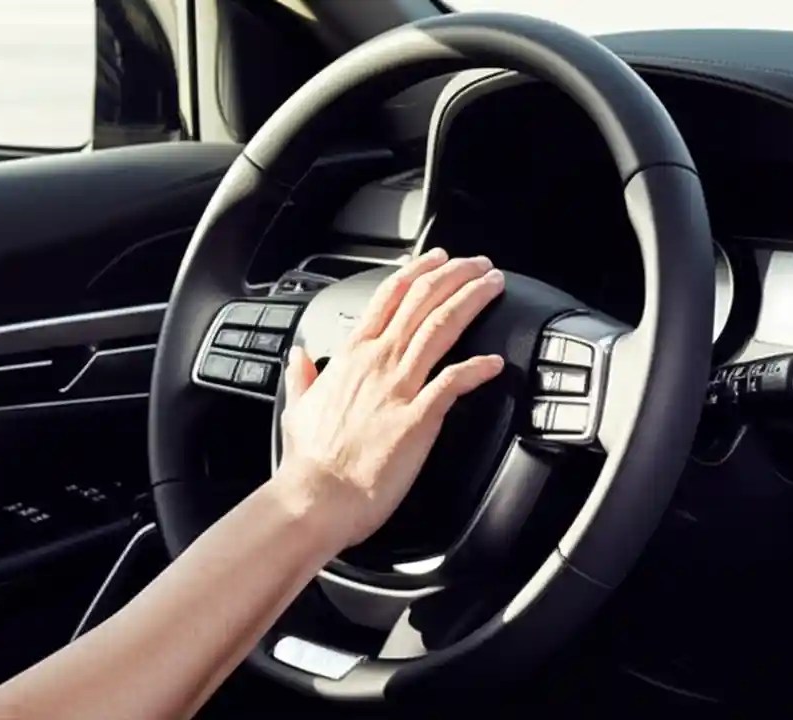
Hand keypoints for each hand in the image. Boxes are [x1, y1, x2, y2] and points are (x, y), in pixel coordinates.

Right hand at [275, 248, 505, 548]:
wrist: (317, 498)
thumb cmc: (308, 462)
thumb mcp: (296, 408)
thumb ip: (302, 377)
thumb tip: (298, 356)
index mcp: (350, 357)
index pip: (387, 298)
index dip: (416, 272)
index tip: (437, 259)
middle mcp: (377, 363)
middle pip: (421, 301)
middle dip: (454, 275)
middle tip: (478, 264)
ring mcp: (399, 387)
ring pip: (440, 326)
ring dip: (470, 300)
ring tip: (492, 286)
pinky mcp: (419, 418)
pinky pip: (454, 382)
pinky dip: (478, 368)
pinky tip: (495, 361)